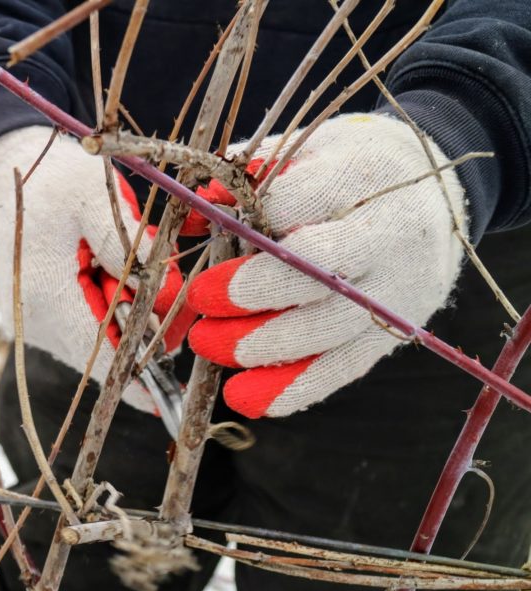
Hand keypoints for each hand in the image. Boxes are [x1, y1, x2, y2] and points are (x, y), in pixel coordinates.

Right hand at [0, 126, 193, 411]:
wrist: (5, 175)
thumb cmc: (50, 182)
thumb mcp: (90, 195)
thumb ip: (124, 241)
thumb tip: (161, 285)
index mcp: (48, 297)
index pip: (98, 357)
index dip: (136, 378)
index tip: (167, 398)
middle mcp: (38, 323)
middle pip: (105, 354)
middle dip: (146, 333)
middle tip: (175, 295)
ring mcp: (38, 325)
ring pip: (98, 345)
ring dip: (130, 321)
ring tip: (141, 273)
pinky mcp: (45, 318)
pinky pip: (87, 330)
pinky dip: (113, 314)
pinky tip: (119, 278)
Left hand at [184, 113, 466, 417]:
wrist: (436, 197)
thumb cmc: (355, 172)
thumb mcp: (312, 149)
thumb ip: (254, 175)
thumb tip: (197, 205)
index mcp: (369, 176)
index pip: (306, 199)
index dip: (251, 219)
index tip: (208, 221)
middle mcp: (391, 237)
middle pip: (321, 272)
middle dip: (253, 291)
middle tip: (200, 299)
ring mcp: (396, 292)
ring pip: (329, 328)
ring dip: (263, 346)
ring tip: (208, 345)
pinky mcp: (392, 333)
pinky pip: (344, 368)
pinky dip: (292, 388)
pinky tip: (246, 397)